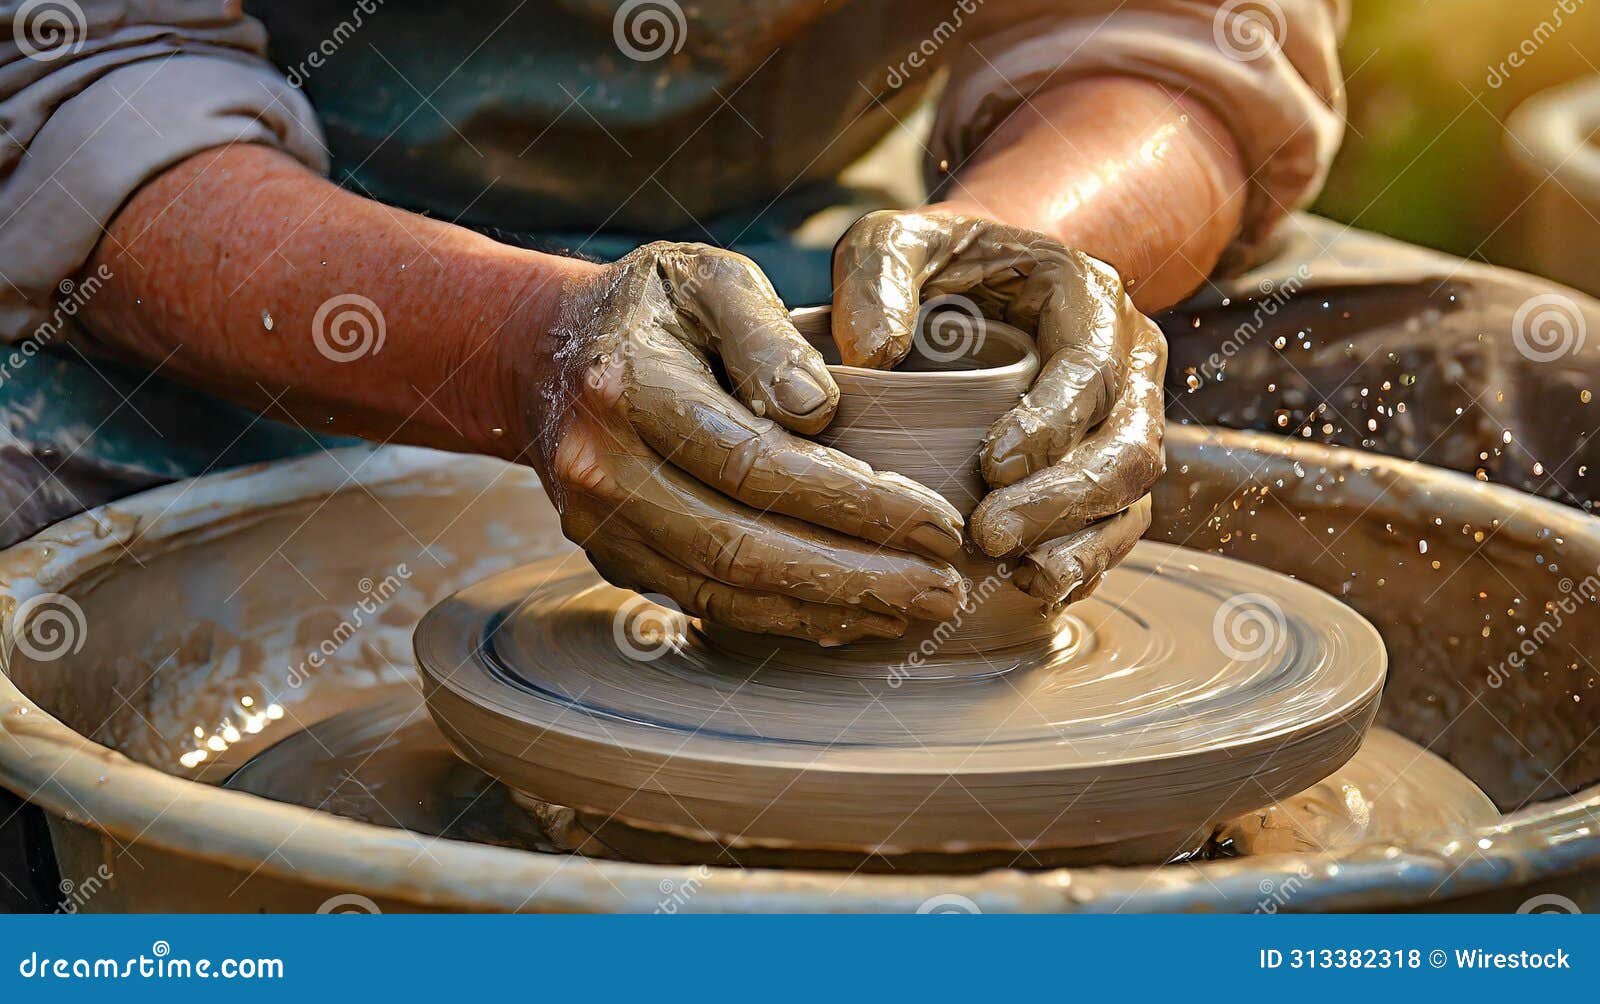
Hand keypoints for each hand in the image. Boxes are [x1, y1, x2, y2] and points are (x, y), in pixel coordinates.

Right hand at [520, 242, 968, 644]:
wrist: (546, 355)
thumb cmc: (655, 309)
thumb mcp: (712, 279)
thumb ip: (768, 336)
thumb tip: (823, 412)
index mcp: (631, 386)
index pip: (757, 463)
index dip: (855, 503)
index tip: (938, 521)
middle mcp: (604, 468)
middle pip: (742, 546)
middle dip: (856, 575)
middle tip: (943, 587)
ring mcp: (601, 526)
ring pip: (726, 591)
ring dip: (828, 610)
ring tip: (914, 609)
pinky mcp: (614, 560)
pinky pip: (709, 603)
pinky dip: (786, 618)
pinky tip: (853, 616)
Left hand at [831, 209, 1165, 605]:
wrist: (975, 286)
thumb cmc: (934, 265)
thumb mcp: (895, 242)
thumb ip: (875, 275)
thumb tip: (873, 353)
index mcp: (1088, 297)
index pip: (1091, 366)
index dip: (1051, 422)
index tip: (992, 466)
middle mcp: (1128, 361)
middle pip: (1128, 443)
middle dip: (1066, 498)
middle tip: (993, 538)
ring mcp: (1126, 419)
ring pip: (1132, 495)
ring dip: (1083, 544)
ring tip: (1025, 581)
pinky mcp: (1108, 469)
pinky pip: (1116, 525)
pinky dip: (1084, 562)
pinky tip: (1036, 592)